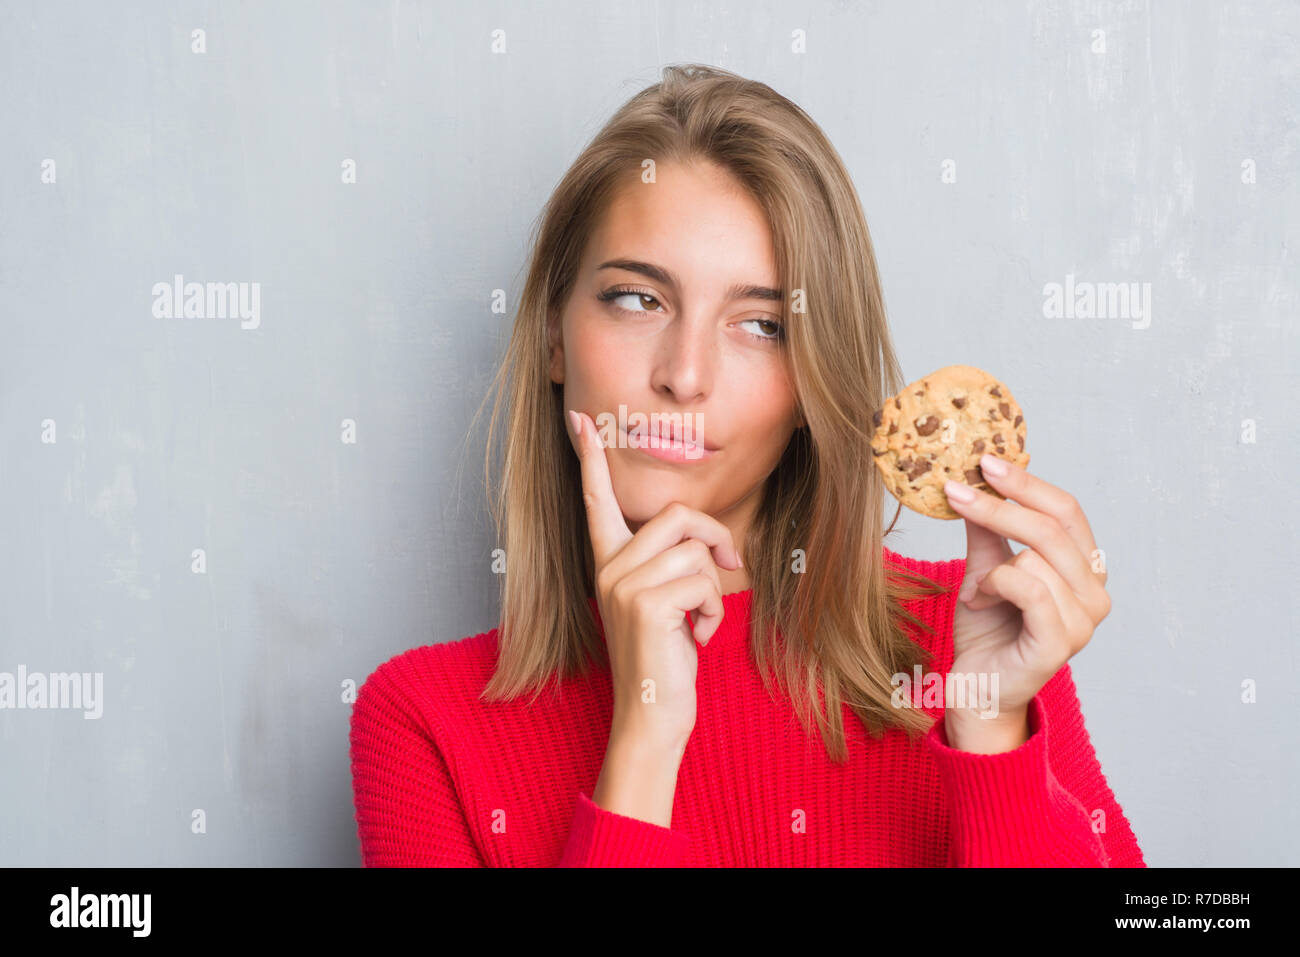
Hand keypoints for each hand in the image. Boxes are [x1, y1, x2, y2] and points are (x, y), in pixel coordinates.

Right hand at [565, 408, 742, 752]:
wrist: (652, 713)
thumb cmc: (664, 657)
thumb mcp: (665, 601)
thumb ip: (670, 563)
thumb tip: (707, 537)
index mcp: (607, 562)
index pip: (596, 500)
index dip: (590, 459)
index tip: (579, 420)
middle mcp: (607, 567)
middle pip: (676, 514)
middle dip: (713, 537)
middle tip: (726, 567)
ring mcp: (621, 584)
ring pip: (695, 549)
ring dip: (715, 586)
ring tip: (699, 620)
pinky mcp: (644, 603)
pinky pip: (703, 580)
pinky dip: (714, 609)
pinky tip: (697, 636)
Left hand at [940, 454, 1111, 751]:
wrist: (976, 687)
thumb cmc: (988, 630)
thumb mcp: (985, 568)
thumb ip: (987, 529)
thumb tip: (973, 479)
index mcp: (1085, 568)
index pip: (1066, 510)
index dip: (1027, 483)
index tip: (985, 460)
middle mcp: (1095, 592)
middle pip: (1051, 527)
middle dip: (999, 505)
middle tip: (955, 490)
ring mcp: (1084, 621)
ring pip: (1032, 557)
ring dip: (990, 571)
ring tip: (979, 595)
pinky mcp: (1060, 643)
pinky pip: (1027, 588)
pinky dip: (994, 586)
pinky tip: (980, 602)